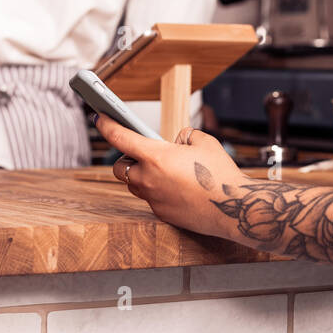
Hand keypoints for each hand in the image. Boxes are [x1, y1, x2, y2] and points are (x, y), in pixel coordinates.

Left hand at [93, 115, 246, 237]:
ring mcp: (153, 199)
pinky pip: (150, 198)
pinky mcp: (161, 213)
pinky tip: (175, 186)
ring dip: (140, 175)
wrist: (233, 208)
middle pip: (119, 168)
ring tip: (160, 169)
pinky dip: (156, 190)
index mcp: (156, 157)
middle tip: (141, 152)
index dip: (107, 126)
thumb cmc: (220, 174)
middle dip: (125, 158)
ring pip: (134, 185)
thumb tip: (178, 141)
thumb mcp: (204, 142)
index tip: (99, 119)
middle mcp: (148, 179)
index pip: (120, 138)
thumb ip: (185, 136)